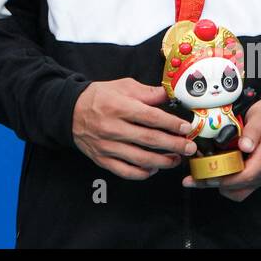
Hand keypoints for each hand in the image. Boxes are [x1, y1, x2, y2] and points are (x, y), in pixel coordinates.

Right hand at [72, 78, 197, 180]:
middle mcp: (112, 127)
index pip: (150, 117)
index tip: (186, 128)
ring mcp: (107, 146)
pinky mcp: (102, 159)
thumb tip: (168, 95)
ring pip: (140, 159)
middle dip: (174, 144)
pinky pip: (125, 171)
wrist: (70, 112)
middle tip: (189, 147)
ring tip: (176, 159)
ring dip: (162, 161)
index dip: (171, 124)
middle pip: (149, 140)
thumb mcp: (122, 86)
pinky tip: (153, 169)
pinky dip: (142, 173)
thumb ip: (146, 92)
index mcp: (118, 107)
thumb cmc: (99, 97)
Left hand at [182, 98, 260, 200]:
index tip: (208, 175)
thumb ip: (253, 130)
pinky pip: (241, 188)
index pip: (247, 174)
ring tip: (200, 177)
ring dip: (219, 187)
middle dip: (216, 183)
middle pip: (240, 186)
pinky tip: (214, 176)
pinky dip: (227, 186)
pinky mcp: (256, 175)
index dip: (226, 178)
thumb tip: (245, 146)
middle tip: (195, 179)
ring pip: (239, 191)